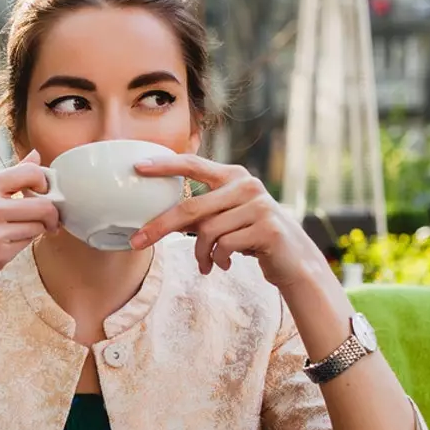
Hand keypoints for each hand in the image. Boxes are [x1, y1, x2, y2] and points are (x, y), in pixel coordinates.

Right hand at [0, 150, 60, 300]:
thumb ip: (6, 177)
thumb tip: (36, 156)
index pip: (31, 173)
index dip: (43, 182)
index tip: (41, 191)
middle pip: (44, 205)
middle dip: (50, 213)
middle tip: (46, 218)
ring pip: (38, 227)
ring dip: (34, 230)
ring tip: (13, 231)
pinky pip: (25, 245)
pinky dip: (19, 245)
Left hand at [130, 154, 325, 288]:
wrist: (293, 260)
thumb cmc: (249, 236)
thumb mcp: (224, 217)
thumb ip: (198, 211)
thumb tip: (153, 217)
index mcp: (233, 176)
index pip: (193, 165)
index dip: (164, 165)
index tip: (137, 167)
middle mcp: (247, 186)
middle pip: (190, 207)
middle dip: (159, 226)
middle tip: (136, 242)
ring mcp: (259, 206)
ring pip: (207, 231)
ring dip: (199, 253)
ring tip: (205, 263)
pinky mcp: (267, 229)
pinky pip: (224, 246)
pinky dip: (217, 260)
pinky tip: (223, 264)